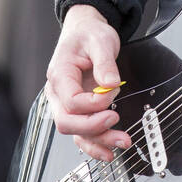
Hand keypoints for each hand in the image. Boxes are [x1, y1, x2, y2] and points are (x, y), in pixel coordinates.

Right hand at [45, 5, 130, 162]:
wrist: (84, 30)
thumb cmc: (88, 34)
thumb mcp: (100, 41)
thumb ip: (105, 63)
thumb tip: (111, 84)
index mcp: (60, 75)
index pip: (72, 101)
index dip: (93, 104)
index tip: (112, 95)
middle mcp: (58, 93)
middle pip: (68, 122)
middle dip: (93, 128)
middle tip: (115, 121)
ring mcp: (66, 103)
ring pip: (76, 132)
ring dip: (99, 141)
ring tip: (122, 141)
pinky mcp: (78, 109)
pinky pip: (82, 133)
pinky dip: (95, 144)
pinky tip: (109, 150)